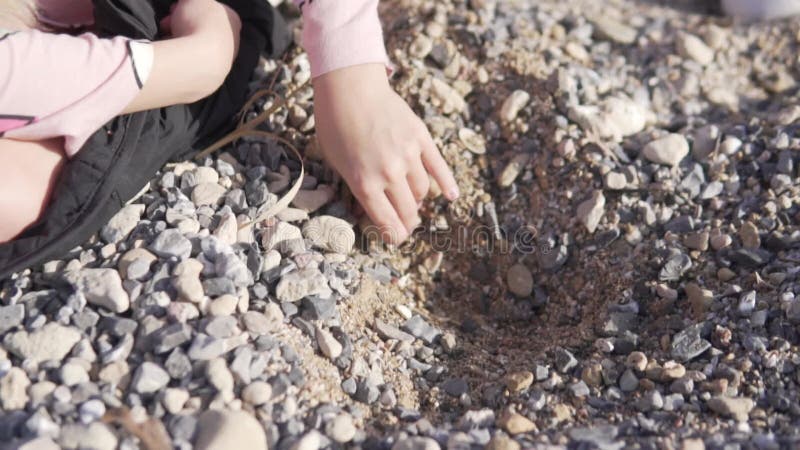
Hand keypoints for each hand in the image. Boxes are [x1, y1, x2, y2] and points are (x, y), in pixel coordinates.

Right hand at [124, 0, 239, 112]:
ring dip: (180, 44)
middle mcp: (233, 45)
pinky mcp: (209, 84)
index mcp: (233, 21)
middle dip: (182, 26)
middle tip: (166, 25)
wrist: (198, 63)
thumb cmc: (198, 23)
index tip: (175, 9)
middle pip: (202, 31)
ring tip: (166, 42)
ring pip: (197, 51)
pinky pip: (192, 68)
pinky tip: (170, 60)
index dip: (190, 7)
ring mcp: (223, 66)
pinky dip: (180, 62)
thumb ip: (191, 0)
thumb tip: (187, 2)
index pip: (210, 10)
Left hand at [313, 63, 458, 243]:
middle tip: (406, 224)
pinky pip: (439, 168)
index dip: (393, 236)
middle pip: (408, 211)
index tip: (396, 239)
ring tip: (412, 200)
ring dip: (418, 200)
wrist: (349, 87)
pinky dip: (447, 184)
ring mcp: (407, 155)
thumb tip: (373, 207)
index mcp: (364, 183)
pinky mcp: (420, 138)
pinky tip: (451, 196)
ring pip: (422, 191)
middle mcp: (389, 173)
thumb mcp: (335, 162)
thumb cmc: (334, 125)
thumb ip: (356, 186)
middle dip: (408, 222)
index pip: (387, 222)